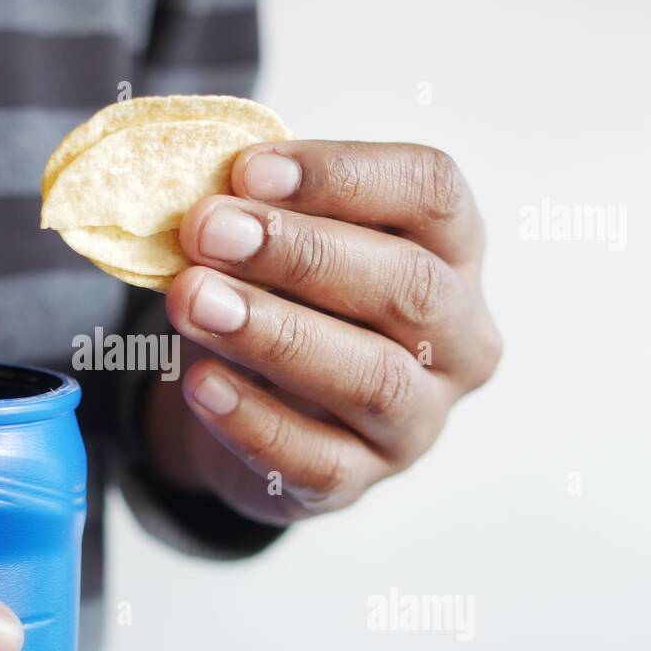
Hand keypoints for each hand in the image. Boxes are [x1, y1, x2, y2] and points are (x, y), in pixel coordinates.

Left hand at [147, 141, 501, 524]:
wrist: (255, 410)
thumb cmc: (280, 300)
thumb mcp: (278, 244)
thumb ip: (258, 212)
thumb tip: (202, 196)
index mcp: (451, 251)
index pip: (432, 192)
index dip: (342, 174)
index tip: (247, 170)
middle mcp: (457, 337)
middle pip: (409, 285)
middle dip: (301, 253)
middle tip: (208, 232)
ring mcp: (418, 418)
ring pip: (372, 377)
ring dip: (274, 332)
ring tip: (192, 301)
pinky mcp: (361, 480)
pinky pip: (318, 459)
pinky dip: (254, 420)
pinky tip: (201, 385)